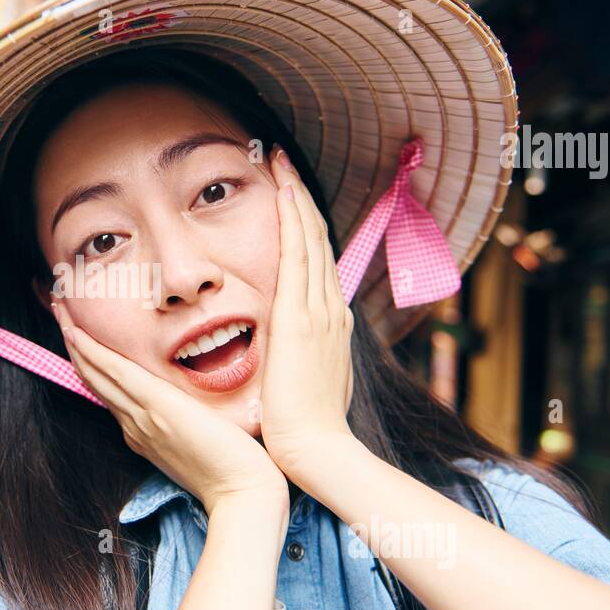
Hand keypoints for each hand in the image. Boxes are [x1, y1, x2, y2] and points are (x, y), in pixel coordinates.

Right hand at [50, 300, 287, 517]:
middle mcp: (134, 425)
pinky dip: (94, 352)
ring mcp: (142, 417)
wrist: (242, 495)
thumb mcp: (204, 444)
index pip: (109, 391)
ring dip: (76, 342)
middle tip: (58, 311)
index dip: (90, 362)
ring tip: (60, 311)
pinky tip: (78, 334)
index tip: (78, 335)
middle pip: (94, 379)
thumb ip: (190, 424)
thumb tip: (192, 406)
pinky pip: (117, 373)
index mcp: (142, 433)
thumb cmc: (234, 472)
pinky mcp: (157, 407)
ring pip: (98, 373)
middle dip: (74, 345)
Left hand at [258, 145, 356, 483]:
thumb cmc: (303, 427)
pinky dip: (293, 218)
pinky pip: (298, 254)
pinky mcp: (302, 316)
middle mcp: (330, 309)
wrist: (316, 451)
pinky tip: (283, 189)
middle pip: (316, 239)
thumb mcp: (303, 383)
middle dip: (300, 197)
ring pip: (309, 237)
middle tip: (283, 160)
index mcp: (328, 325)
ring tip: (280, 159)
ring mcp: (319, 310)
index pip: (315, 263)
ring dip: (295, 195)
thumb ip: (295, 358)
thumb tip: (283, 350)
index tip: (287, 196)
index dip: (303, 225)